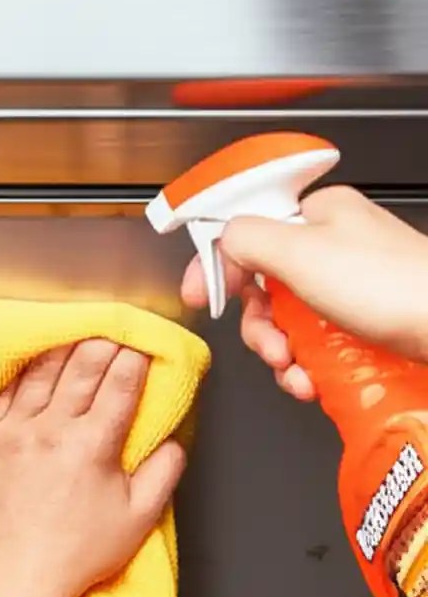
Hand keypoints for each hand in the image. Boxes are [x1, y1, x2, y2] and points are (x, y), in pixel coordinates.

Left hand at [0, 341, 183, 596]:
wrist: (22, 572)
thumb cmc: (80, 550)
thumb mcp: (140, 516)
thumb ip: (164, 472)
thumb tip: (171, 440)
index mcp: (93, 445)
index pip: (119, 384)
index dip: (134, 358)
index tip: (141, 345)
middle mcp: (52, 430)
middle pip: (81, 368)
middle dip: (102, 343)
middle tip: (112, 332)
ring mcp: (15, 430)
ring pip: (40, 372)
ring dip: (61, 349)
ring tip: (74, 336)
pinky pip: (3, 392)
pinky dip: (20, 374)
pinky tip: (30, 364)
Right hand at [181, 186, 427, 400]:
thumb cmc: (393, 287)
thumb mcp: (300, 251)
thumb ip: (245, 239)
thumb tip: (220, 244)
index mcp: (317, 215)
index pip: (248, 234)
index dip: (218, 266)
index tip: (203, 296)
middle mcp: (333, 247)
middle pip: (263, 286)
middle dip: (259, 325)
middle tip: (270, 345)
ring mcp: (350, 288)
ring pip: (287, 321)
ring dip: (280, 353)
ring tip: (295, 371)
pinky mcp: (364, 325)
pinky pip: (315, 345)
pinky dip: (306, 367)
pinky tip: (312, 381)